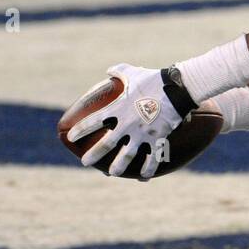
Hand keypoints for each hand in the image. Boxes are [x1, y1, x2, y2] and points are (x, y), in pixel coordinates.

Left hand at [67, 63, 186, 178]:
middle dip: (94, 155)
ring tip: (113, 173)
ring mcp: (143, 133)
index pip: (93, 121)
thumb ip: (119, 72)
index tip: (71, 137)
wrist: (178, 88)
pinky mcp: (158, 138)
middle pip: (106, 144)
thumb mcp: (133, 72)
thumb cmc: (154, 78)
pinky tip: (144, 176)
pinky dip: (149, 167)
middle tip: (85, 162)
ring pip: (127, 155)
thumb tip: (109, 71)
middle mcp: (127, 124)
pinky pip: (153, 156)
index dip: (80, 130)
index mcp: (118, 109)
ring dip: (119, 166)